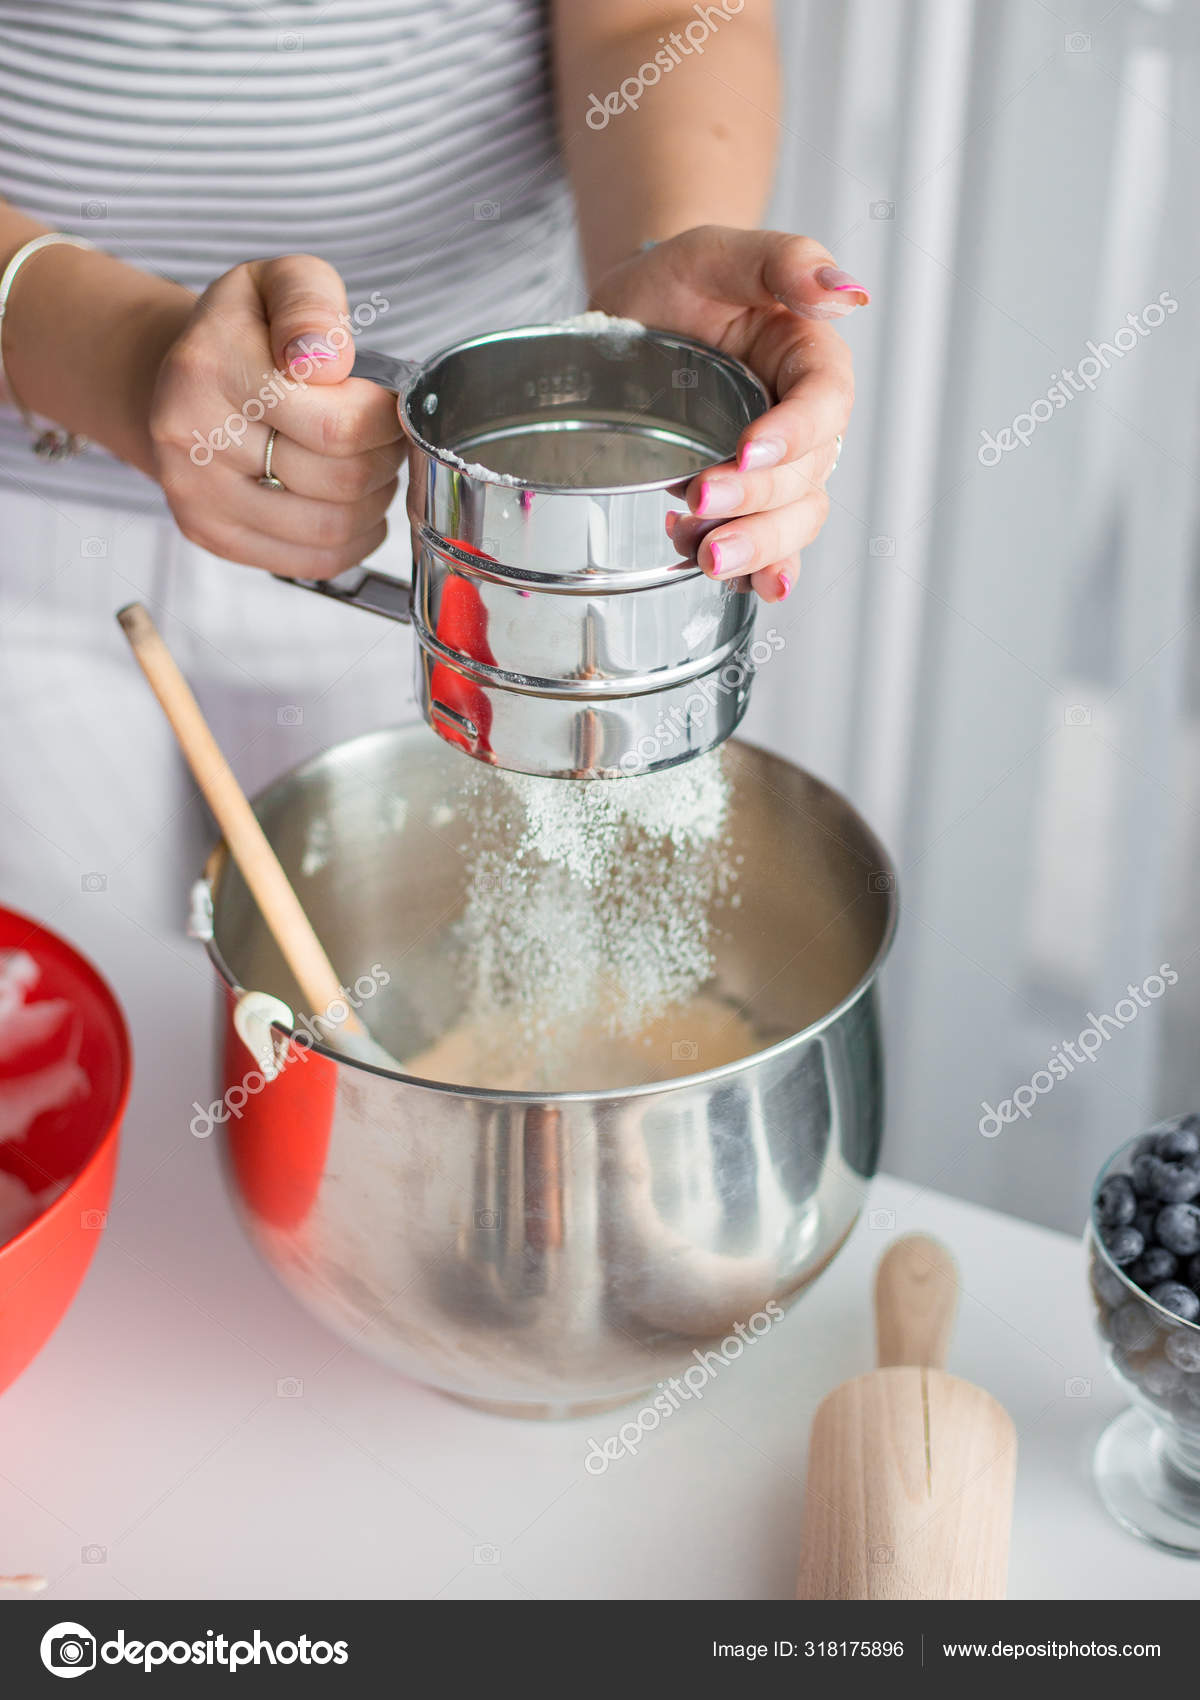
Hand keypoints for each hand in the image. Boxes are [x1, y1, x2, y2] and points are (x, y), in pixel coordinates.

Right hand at [149, 255, 402, 576]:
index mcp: (212, 367)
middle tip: (383, 437)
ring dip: (372, 503)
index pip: (337, 425)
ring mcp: (197, 495)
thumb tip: (324, 358)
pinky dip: (352, 540)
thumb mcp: (278, 282)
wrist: (180, 377)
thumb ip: (310, 303)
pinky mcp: (211, 535)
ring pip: (330, 528)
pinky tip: (353, 507)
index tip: (385, 401)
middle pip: (340, 481)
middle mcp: (193, 437)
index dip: (384, 420)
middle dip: (383, 460)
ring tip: (368, 467)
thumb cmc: (244, 332)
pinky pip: (310, 561)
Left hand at [590, 226, 864, 600]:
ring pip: (792, 522)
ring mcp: (774, 471)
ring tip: (705, 556)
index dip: (793, 435)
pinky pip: (764, 548)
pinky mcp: (742, 501)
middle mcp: (802, 425)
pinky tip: (712, 568)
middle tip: (699, 502)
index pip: (824, 407)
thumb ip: (785, 262)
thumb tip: (848, 292)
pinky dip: (750, 571)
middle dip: (758, 500)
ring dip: (757, 548)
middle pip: (807, 477)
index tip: (746, 451)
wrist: (636, 318)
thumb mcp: (722, 252)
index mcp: (809, 362)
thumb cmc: (683, 281)